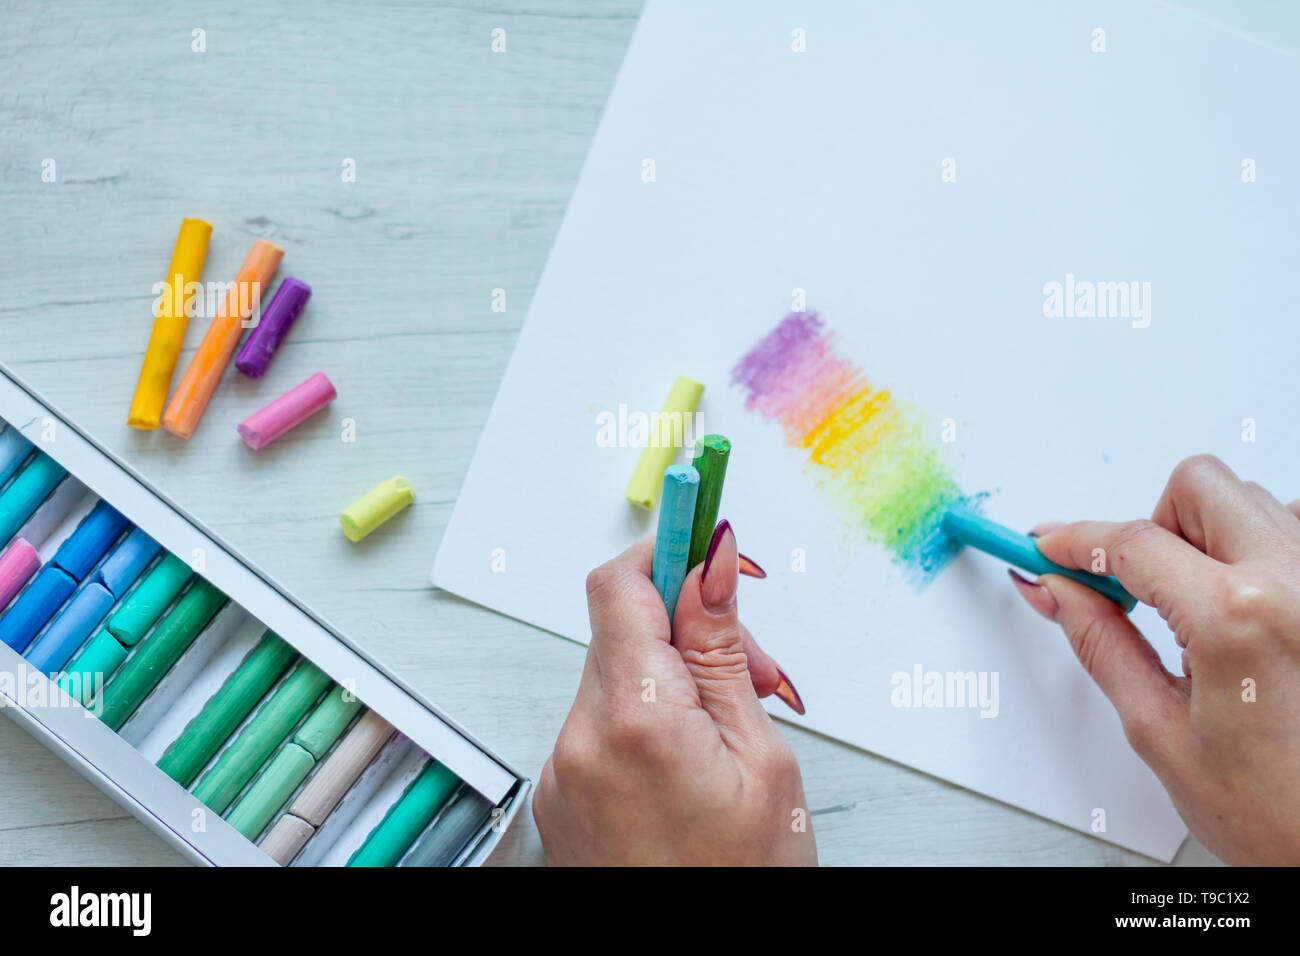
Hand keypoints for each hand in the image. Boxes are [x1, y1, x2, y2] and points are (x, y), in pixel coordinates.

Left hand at [532, 520, 815, 864]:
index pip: (624, 584)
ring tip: (731, 724)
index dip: (666, 544)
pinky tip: (694, 756)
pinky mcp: (562, 791)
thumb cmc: (742, 885)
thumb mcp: (761, 761)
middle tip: (759, 663)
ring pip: (615, 671)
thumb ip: (724, 654)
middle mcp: (580, 738)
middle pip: (623, 624)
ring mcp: (563, 768)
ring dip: (673, 674)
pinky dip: (648, 716)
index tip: (702, 515)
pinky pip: (601, 719)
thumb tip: (709, 565)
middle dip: (690, 622)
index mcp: (636, 720)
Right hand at [1010, 455, 1299, 863]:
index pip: (1131, 544)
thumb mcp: (1160, 730)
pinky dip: (1264, 551)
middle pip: (1198, 486)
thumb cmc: (1278, 814)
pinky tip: (1250, 607)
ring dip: (1210, 535)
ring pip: (1252, 500)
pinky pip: (1297, 530)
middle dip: (1151, 523)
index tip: (1048, 546)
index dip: (1075, 540)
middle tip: (1136, 581)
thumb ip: (1101, 643)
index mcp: (1238, 620)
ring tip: (1200, 608)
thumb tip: (1057, 591)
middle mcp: (1297, 584)